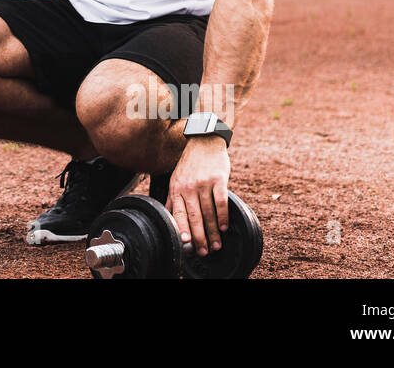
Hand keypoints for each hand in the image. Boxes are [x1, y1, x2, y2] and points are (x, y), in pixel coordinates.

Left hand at [166, 136, 230, 257]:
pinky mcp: (218, 179)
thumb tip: (169, 218)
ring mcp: (204, 183)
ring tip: (216, 245)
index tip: (186, 244)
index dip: (182, 229)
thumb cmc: (190, 164)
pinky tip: (224, 228)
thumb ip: (174, 199)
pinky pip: (220, 201)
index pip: (178, 212)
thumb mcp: (176, 179)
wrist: (204, 141)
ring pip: (208, 212)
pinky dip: (223, 216)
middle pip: (194, 216)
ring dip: (213, 231)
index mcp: (177, 188)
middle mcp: (189, 186)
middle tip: (204, 252)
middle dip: (199, 237)